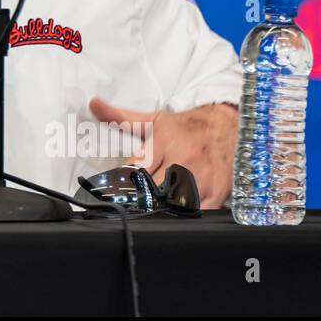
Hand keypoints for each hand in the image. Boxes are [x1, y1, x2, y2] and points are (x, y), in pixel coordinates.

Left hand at [88, 97, 237, 208]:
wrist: (227, 124)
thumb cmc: (186, 126)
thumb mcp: (153, 120)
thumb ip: (121, 117)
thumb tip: (93, 104)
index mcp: (163, 142)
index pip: (135, 170)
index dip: (123, 184)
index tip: (115, 192)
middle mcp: (182, 159)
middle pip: (153, 190)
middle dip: (141, 199)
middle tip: (134, 203)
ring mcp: (201, 178)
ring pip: (174, 205)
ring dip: (162, 210)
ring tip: (153, 209)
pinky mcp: (216, 192)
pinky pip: (198, 213)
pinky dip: (185, 216)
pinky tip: (176, 213)